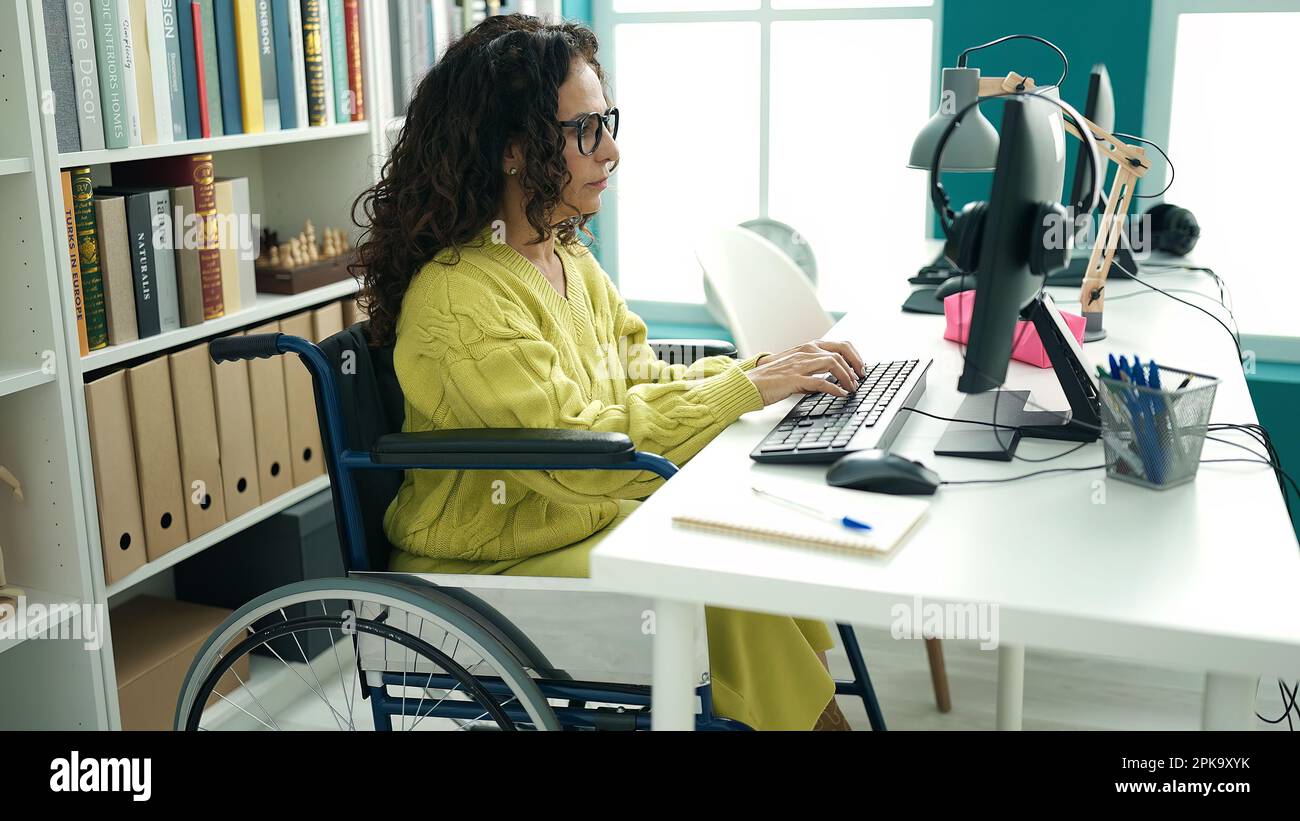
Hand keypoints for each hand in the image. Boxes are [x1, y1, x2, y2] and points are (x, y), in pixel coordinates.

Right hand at [747, 339, 867, 405]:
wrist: (751, 383)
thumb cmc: (770, 378)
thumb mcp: (795, 368)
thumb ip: (812, 370)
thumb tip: (829, 381)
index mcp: (807, 347)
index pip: (839, 344)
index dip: (854, 355)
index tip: (861, 368)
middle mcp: (805, 352)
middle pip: (840, 352)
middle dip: (855, 365)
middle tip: (861, 378)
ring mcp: (800, 364)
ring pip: (833, 363)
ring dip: (847, 376)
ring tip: (852, 387)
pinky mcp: (795, 378)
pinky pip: (821, 382)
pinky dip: (835, 388)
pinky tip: (840, 394)